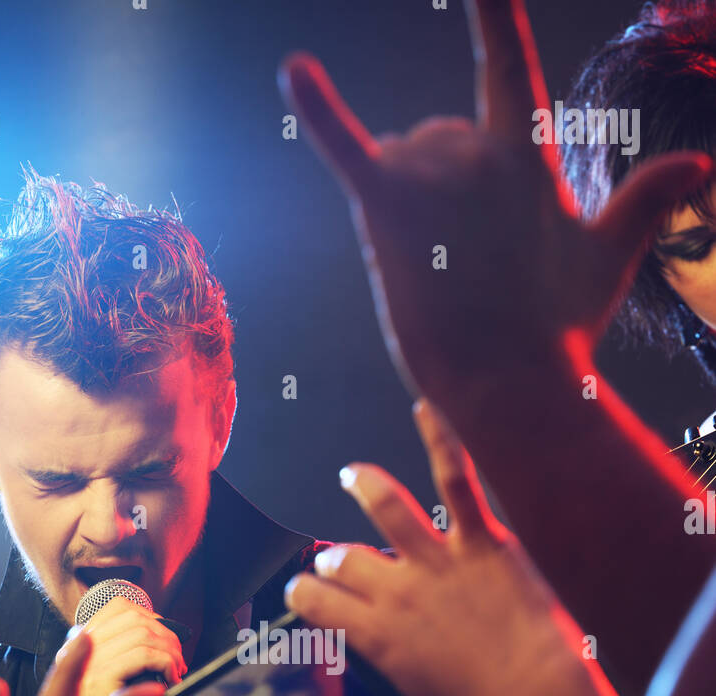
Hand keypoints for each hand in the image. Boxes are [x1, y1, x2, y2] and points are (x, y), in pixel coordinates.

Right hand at [57, 596, 187, 695]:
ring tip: (174, 673)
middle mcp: (72, 656)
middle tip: (175, 660)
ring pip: (139, 634)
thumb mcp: (113, 687)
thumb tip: (159, 632)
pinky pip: (141, 655)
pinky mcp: (99, 687)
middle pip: (130, 616)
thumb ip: (124, 657)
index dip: (150, 616)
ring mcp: (82, 671)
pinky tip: (168, 681)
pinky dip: (164, 663)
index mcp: (74, 651)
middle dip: (164, 633)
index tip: (164, 638)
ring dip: (168, 650)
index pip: (116, 608)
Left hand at [278, 1, 711, 406]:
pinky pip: (349, 152)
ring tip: (436, 272)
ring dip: (400, 210)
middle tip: (462, 267)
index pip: (509, 65)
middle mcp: (481, 152)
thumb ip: (643, 201)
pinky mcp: (393, 210)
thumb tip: (701, 164)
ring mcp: (437, 178)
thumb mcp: (607, 256)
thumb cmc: (557, 330)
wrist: (514, 384)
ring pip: (393, 163)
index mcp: (527, 157)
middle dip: (434, 195)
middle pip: (430, 141)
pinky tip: (294, 73)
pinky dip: (320, 112)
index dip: (495, 14)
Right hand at [285, 399, 581, 695]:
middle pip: (344, 560)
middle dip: (330, 557)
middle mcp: (394, 592)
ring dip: (363, 488)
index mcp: (377, 639)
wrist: (533, 693)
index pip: (318, 607)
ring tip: (351, 476)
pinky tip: (427, 407)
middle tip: (330, 557)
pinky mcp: (480, 540)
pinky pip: (455, 480)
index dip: (304, 597)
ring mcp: (435, 561)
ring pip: (386, 510)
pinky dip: (440, 439)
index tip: (301, 593)